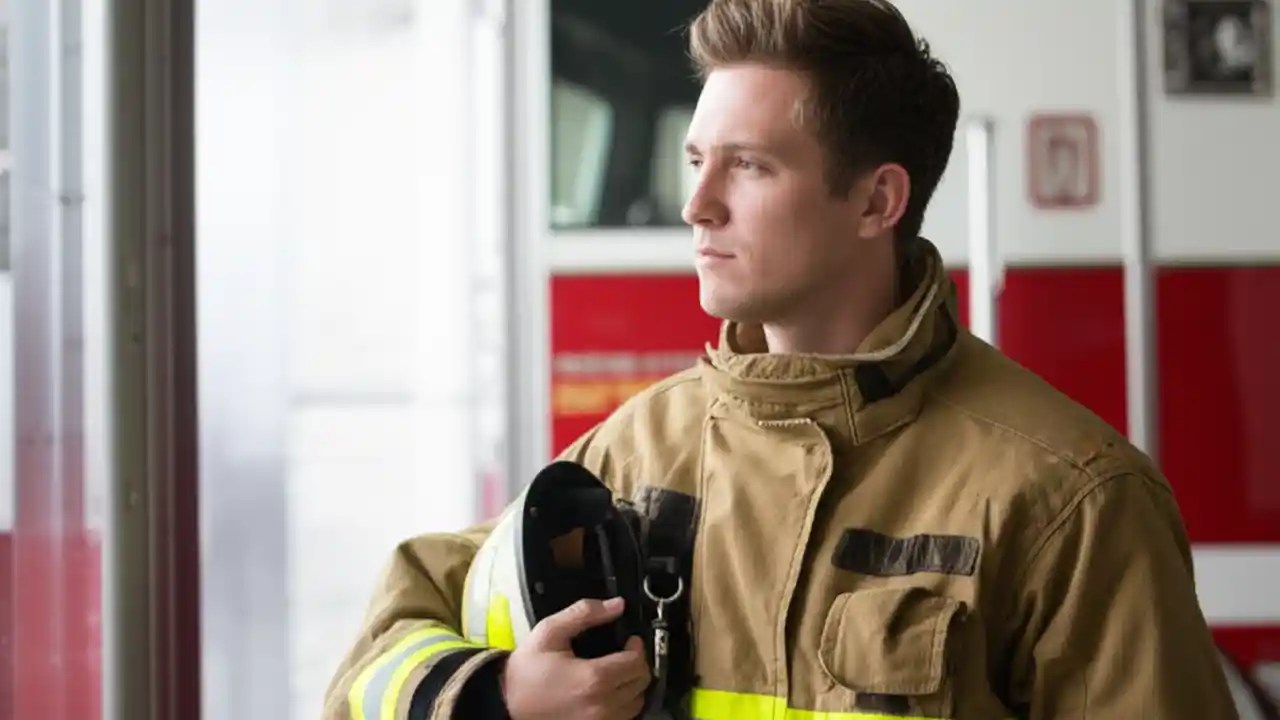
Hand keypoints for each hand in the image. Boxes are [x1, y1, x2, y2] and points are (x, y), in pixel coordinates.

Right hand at [501, 597, 650, 719]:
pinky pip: (623, 719)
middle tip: (624, 654)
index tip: (630, 640)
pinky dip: (622, 705)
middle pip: (641, 684)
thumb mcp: (550, 632)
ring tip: (617, 673)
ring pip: (636, 704)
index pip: (636, 663)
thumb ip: (584, 613)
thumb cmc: (527, 670)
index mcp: (594, 678)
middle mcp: (601, 705)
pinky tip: (607, 692)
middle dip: (637, 665)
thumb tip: (617, 605)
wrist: (506, 703)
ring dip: (632, 686)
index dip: (637, 647)